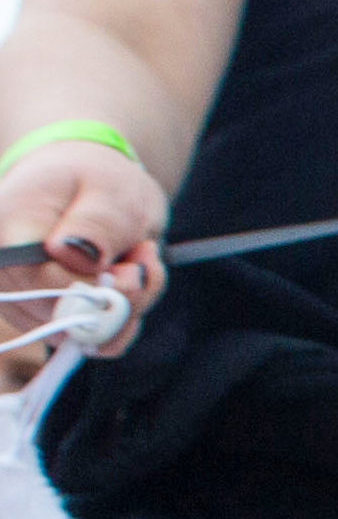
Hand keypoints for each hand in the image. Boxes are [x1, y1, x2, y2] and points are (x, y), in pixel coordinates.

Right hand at [0, 133, 165, 393]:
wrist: (89, 186)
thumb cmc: (94, 180)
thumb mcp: (109, 188)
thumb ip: (97, 222)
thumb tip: (74, 255)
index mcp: (7, 234)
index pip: (37, 285)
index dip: (91, 291)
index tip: (131, 269)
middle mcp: (6, 275)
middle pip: (61, 318)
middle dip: (120, 300)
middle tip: (142, 259)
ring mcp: (26, 302)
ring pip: (84, 335)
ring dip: (129, 306)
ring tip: (137, 260)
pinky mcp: (53, 318)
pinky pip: (97, 338)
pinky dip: (128, 315)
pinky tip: (134, 280)